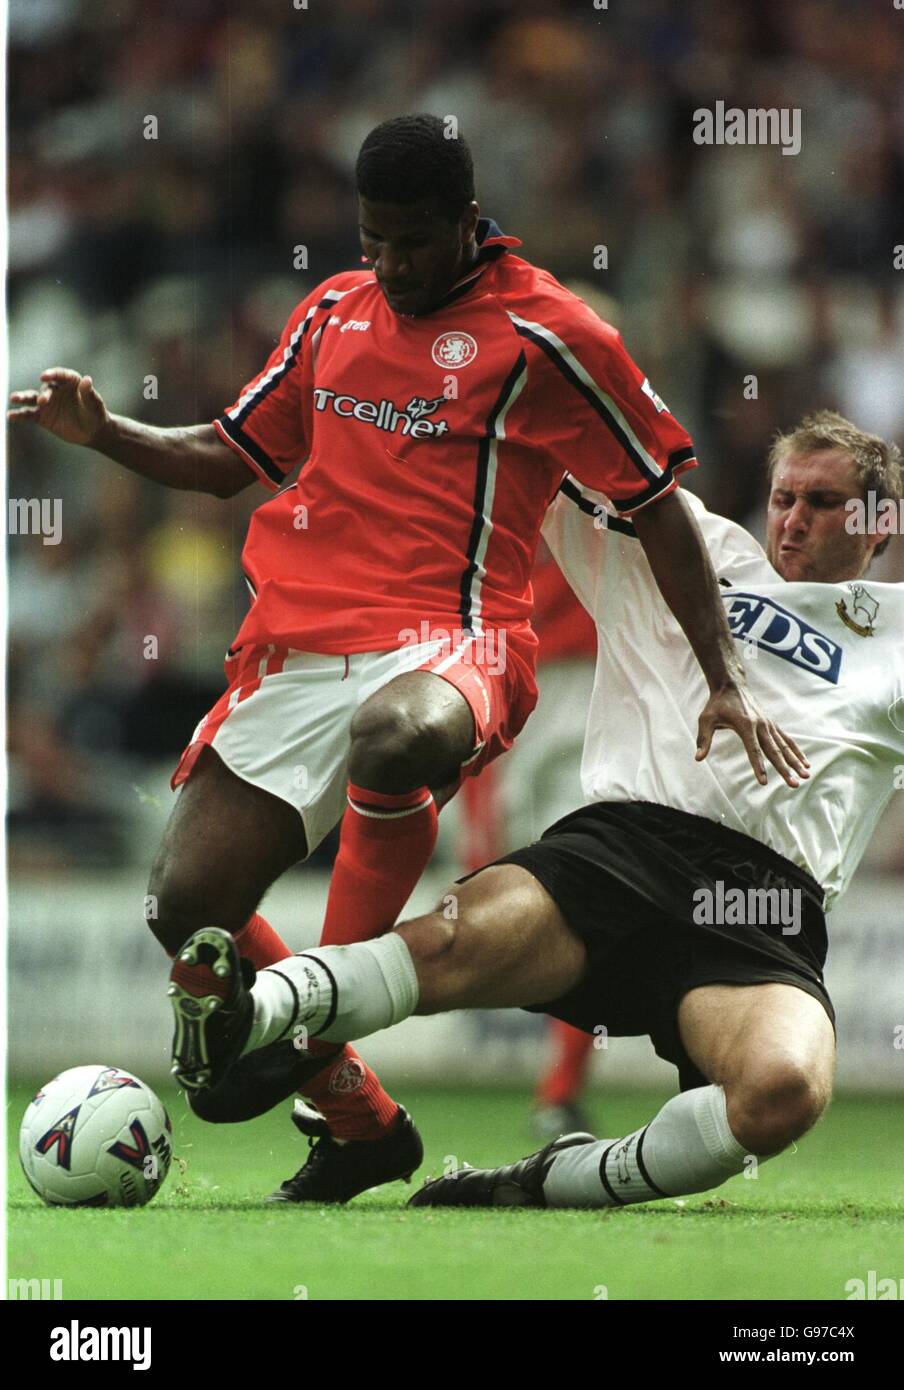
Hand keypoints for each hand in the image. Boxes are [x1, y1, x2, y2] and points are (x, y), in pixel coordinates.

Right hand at [8, 367, 108, 446]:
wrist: (92, 431)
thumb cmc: (96, 414)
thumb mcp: (95, 404)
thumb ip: (89, 393)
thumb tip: (87, 380)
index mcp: (70, 382)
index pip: (60, 375)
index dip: (52, 375)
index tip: (44, 377)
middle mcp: (56, 389)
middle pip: (46, 389)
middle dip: (44, 395)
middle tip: (43, 401)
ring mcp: (47, 403)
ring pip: (32, 398)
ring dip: (22, 398)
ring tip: (13, 398)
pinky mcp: (42, 416)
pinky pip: (28, 414)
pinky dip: (19, 415)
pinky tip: (10, 416)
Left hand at [695, 683, 809, 787]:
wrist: (732, 685)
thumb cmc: (717, 704)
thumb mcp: (706, 719)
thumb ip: (703, 739)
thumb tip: (698, 758)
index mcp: (745, 725)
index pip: (753, 750)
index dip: (758, 766)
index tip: (764, 782)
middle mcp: (761, 725)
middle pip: (774, 751)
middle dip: (785, 769)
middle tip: (794, 784)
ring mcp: (769, 725)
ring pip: (785, 746)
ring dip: (796, 762)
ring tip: (806, 775)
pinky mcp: (772, 725)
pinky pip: (787, 740)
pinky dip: (796, 751)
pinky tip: (805, 762)